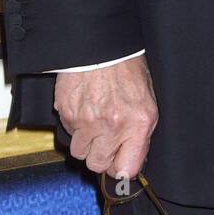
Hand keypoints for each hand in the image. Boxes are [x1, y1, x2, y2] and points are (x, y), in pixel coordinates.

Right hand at [54, 55, 157, 179]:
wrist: (102, 44)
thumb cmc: (127, 69)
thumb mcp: (147, 100)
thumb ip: (140, 133)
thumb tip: (131, 159)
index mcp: (139, 123)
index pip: (127, 169)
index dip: (122, 168)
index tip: (120, 162)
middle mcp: (113, 125)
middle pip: (98, 165)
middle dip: (101, 155)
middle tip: (106, 138)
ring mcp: (87, 120)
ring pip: (79, 151)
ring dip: (86, 140)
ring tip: (95, 119)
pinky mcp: (67, 112)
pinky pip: (67, 131)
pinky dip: (74, 124)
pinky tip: (84, 106)